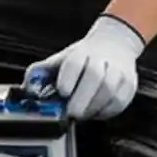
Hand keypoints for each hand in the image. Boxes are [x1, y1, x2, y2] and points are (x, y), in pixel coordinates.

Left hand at [22, 14, 145, 119]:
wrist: (115, 43)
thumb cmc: (84, 56)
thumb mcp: (61, 58)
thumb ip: (42, 72)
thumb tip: (26, 88)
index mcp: (81, 53)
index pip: (73, 64)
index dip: (67, 79)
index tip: (62, 92)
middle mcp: (102, 60)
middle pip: (94, 78)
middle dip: (81, 99)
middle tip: (71, 112)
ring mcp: (119, 71)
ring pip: (109, 92)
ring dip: (94, 107)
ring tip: (83, 113)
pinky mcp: (129, 84)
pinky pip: (120, 102)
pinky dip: (107, 111)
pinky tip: (96, 112)